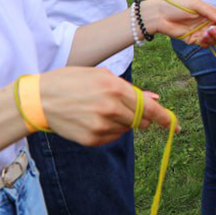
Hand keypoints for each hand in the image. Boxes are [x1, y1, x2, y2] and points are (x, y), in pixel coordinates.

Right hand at [40, 67, 174, 144]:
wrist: (39, 99)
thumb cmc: (71, 81)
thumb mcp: (101, 76)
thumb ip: (130, 89)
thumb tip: (155, 99)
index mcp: (115, 88)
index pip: (149, 108)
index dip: (166, 118)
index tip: (176, 126)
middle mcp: (111, 108)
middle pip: (141, 120)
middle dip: (141, 118)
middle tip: (127, 110)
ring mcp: (101, 125)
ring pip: (126, 129)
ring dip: (122, 122)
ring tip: (100, 110)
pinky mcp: (92, 139)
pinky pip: (112, 137)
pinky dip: (109, 130)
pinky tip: (93, 119)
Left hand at [141, 0, 215, 47]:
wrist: (160, 15)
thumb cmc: (177, 6)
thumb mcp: (196, 5)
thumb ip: (211, 12)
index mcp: (210, 13)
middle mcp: (207, 23)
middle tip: (211, 31)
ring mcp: (201, 32)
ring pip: (214, 40)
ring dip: (212, 38)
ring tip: (204, 34)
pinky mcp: (194, 39)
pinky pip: (205, 44)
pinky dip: (205, 43)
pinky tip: (200, 38)